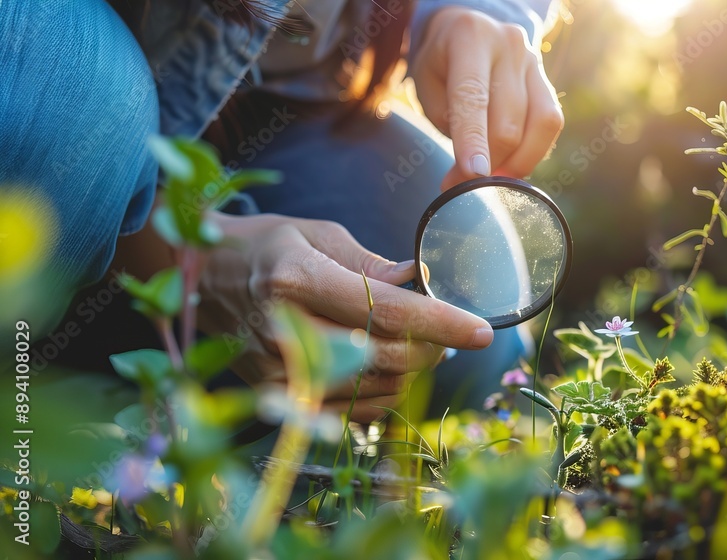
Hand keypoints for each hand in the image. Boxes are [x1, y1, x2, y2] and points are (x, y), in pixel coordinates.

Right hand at [198, 213, 493, 421]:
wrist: (200, 280)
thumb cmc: (265, 247)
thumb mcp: (319, 235)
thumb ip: (373, 265)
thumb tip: (423, 284)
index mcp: (296, 280)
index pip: (384, 311)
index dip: (439, 323)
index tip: (480, 330)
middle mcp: (285, 331)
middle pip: (385, 359)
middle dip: (433, 348)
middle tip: (449, 331)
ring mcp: (278, 372)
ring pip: (375, 391)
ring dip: (412, 373)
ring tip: (417, 344)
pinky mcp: (279, 397)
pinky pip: (352, 412)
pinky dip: (382, 393)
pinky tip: (385, 366)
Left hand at [410, 7, 563, 189]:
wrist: (469, 31)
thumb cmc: (442, 63)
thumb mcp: (428, 84)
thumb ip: (449, 121)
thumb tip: (474, 170)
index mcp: (470, 38)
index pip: (473, 97)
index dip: (474, 139)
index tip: (474, 173)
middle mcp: (508, 45)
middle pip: (507, 122)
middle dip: (487, 162)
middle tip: (460, 185)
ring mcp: (533, 62)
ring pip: (537, 126)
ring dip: (514, 162)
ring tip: (490, 177)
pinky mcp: (547, 81)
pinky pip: (550, 124)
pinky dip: (532, 152)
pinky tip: (512, 162)